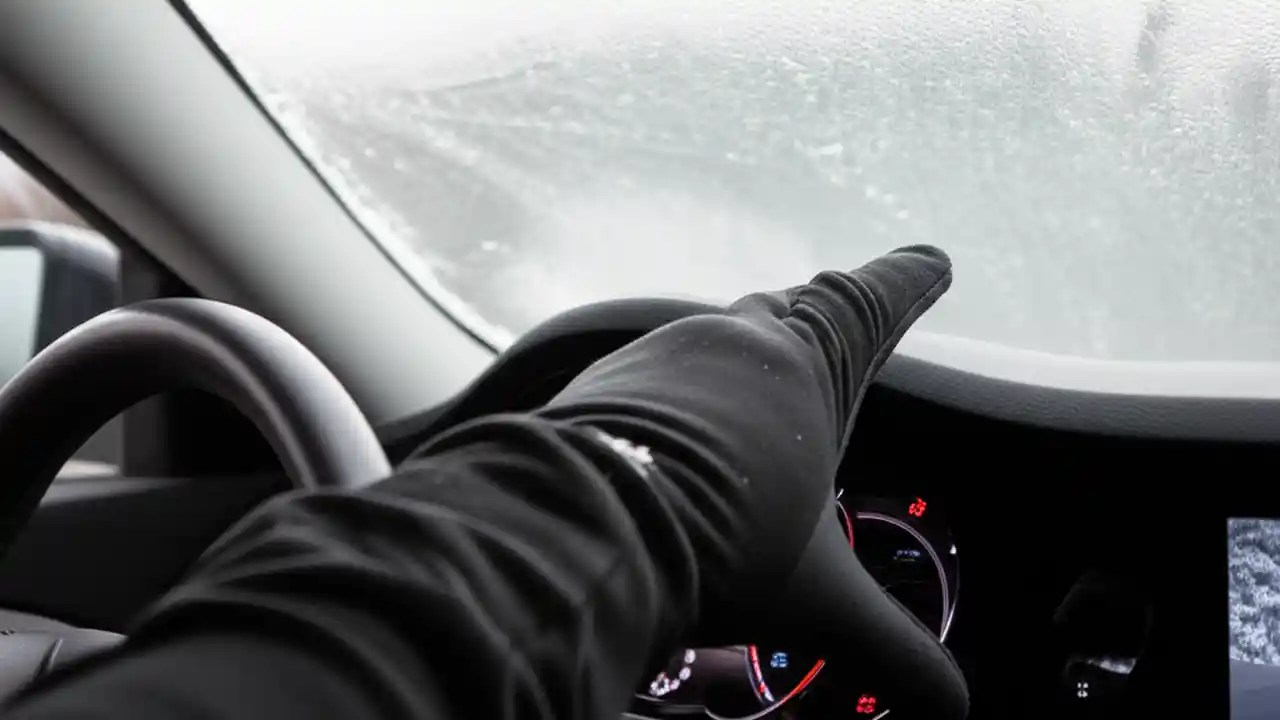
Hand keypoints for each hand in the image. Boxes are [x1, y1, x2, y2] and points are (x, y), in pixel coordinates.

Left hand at [541, 244, 964, 716]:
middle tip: (843, 310)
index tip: (931, 260)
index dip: (906, 283)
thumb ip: (892, 652)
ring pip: (721, 338)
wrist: (587, 519)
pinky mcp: (606, 383)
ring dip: (747, 354)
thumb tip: (954, 705)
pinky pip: (658, 373)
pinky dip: (682, 390)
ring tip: (760, 379)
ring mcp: (666, 358)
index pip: (871, 307)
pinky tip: (675, 428)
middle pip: (792, 310)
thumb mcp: (817, 603)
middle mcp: (738, 346)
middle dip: (824, 312)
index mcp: (809, 372)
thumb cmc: (721, 543)